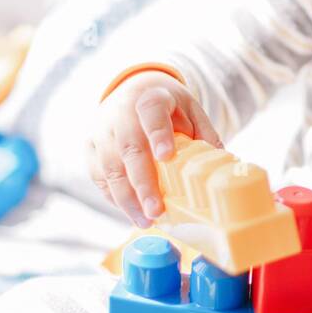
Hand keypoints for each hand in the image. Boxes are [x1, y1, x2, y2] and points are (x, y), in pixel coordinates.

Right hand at [87, 69, 222, 227]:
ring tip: (146, 221)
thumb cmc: (167, 107)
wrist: (131, 91)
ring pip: (110, 168)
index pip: (152, 113)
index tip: (166, 157)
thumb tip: (221, 166)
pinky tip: (132, 212)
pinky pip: (99, 177)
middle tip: (157, 210)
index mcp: (150, 98)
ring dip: (127, 199)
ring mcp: (101, 131)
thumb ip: (204, 134)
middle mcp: (121, 113)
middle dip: (143, 183)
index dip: (158, 134)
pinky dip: (114, 198)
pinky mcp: (90, 148)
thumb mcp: (190, 110)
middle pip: (129, 148)